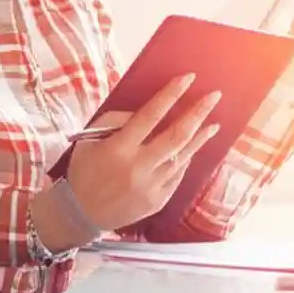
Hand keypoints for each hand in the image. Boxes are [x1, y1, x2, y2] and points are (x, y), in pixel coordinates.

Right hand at [66, 73, 222, 230]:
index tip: (188, 77)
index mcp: (119, 148)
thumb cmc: (83, 170)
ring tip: (214, 123)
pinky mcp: (158, 201)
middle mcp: (138, 168)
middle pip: (177, 136)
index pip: (150, 115)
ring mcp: (151, 187)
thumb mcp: (89, 138)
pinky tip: (192, 148)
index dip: (171, 95)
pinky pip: (178, 175)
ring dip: (200, 137)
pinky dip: (186, 158)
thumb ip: (116, 120)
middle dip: (198, 113)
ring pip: (183, 156)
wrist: (79, 214)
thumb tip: (149, 111)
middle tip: (214, 96)